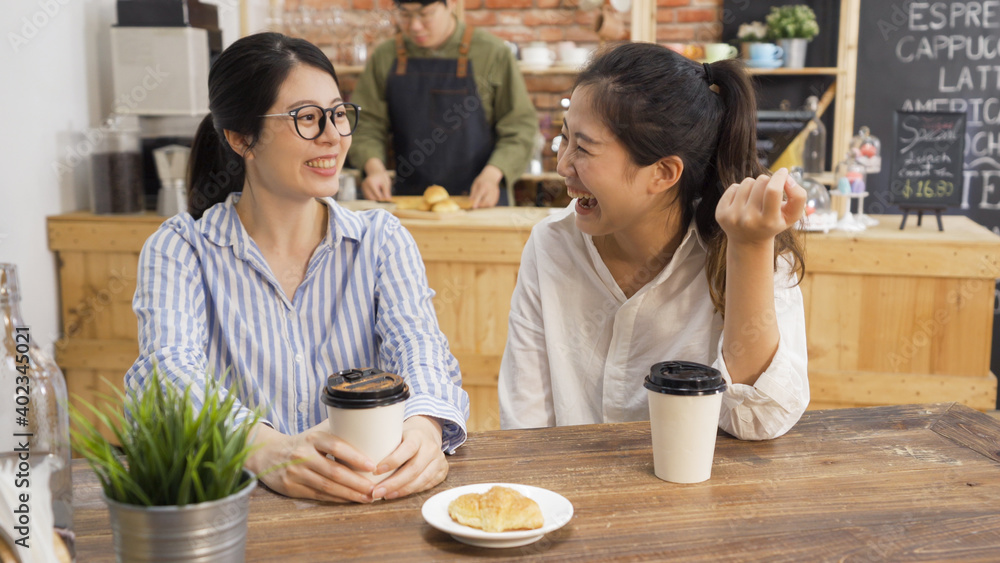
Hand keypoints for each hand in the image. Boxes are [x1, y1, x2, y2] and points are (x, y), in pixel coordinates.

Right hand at [245, 422, 376, 502]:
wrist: (269, 454)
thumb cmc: (303, 442)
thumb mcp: (317, 432)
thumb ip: (339, 429)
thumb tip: (369, 426)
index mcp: (313, 437)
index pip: (336, 446)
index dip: (355, 457)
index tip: (373, 465)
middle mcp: (303, 454)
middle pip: (334, 471)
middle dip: (357, 482)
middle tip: (375, 488)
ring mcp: (296, 472)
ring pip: (327, 486)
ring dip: (350, 494)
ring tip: (368, 497)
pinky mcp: (291, 488)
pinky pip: (319, 495)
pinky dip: (337, 499)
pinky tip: (350, 500)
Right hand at [362, 158, 392, 200]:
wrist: (375, 172)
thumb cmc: (381, 177)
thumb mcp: (385, 182)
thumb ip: (386, 190)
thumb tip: (388, 199)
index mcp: (371, 183)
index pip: (377, 195)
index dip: (383, 198)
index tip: (388, 199)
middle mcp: (365, 186)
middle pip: (372, 198)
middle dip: (379, 199)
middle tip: (385, 199)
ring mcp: (363, 188)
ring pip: (369, 199)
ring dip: (375, 199)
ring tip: (381, 196)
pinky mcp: (363, 191)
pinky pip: (368, 198)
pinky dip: (373, 198)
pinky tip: (377, 195)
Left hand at [370, 415, 447, 499]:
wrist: (427, 432)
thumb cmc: (405, 435)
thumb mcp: (396, 432)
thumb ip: (384, 443)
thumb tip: (358, 458)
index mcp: (418, 436)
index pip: (407, 449)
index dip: (392, 461)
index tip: (375, 471)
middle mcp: (431, 448)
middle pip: (413, 469)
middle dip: (393, 483)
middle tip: (376, 492)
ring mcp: (439, 460)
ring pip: (421, 480)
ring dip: (401, 490)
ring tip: (385, 495)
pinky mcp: (442, 471)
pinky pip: (427, 485)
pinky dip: (411, 491)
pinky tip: (398, 494)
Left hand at [469, 165, 503, 207]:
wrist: (491, 176)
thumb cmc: (481, 181)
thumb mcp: (475, 184)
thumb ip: (473, 193)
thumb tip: (470, 201)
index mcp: (484, 185)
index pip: (480, 195)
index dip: (476, 201)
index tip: (474, 207)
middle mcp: (490, 189)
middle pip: (486, 200)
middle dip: (481, 205)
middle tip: (476, 206)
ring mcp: (495, 192)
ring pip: (491, 203)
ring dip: (485, 206)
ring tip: (481, 206)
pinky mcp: (497, 195)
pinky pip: (493, 203)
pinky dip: (489, 205)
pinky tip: (485, 204)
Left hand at [715, 168, 805, 247]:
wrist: (748, 241)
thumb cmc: (773, 224)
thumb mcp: (792, 215)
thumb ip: (799, 196)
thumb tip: (787, 177)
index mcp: (768, 221)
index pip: (773, 190)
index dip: (779, 176)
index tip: (783, 172)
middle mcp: (749, 220)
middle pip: (761, 181)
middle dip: (768, 182)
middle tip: (768, 193)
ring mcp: (732, 217)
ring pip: (747, 182)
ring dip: (754, 186)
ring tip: (756, 199)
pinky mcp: (721, 213)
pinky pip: (733, 187)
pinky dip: (741, 190)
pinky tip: (744, 203)